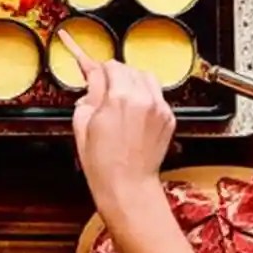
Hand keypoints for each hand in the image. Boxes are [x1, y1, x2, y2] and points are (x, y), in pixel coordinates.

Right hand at [69, 44, 175, 212]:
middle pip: (129, 69)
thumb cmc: (101, 162)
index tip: (95, 74)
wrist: (127, 186)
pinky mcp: (169, 118)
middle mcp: (143, 98)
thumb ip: (90, 91)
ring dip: (133, 81)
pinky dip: (146, 97)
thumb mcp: (82, 122)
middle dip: (116, 75)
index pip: (111, 66)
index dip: (100, 70)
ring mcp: (159, 108)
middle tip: (105, 89)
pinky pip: (158, 95)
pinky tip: (135, 113)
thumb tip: (93, 74)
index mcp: (118, 97)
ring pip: (147, 77)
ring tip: (122, 98)